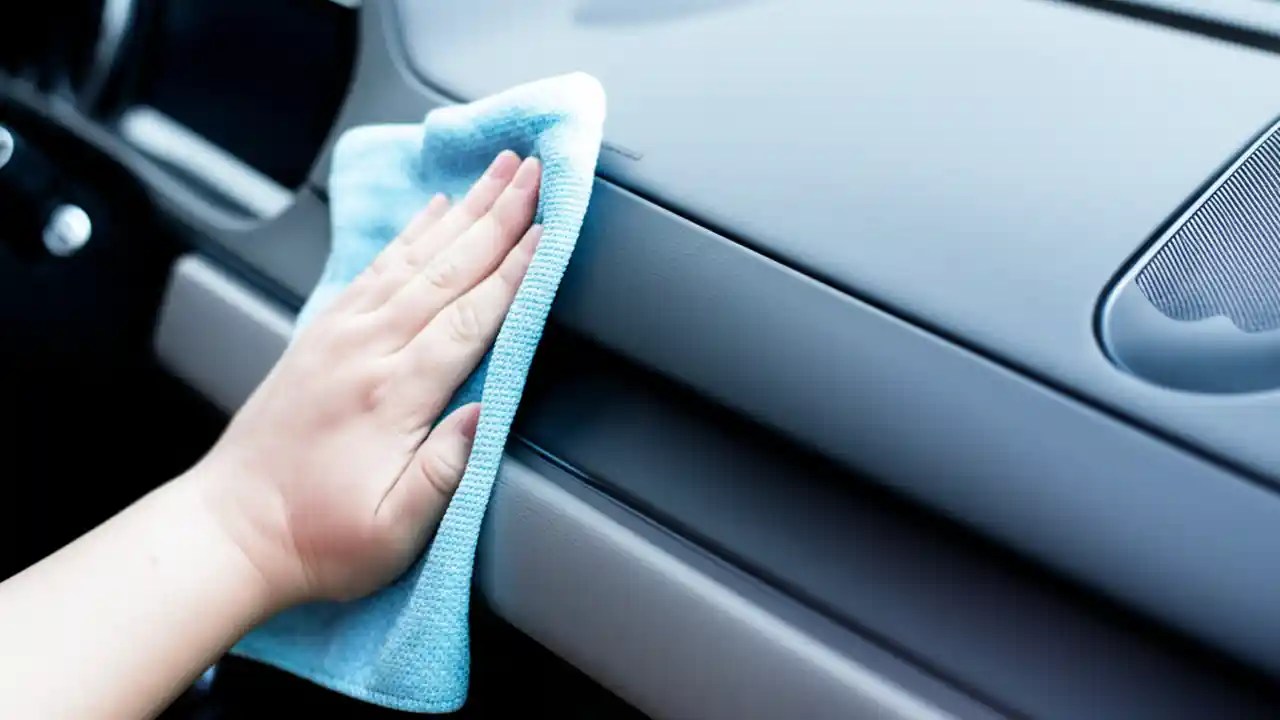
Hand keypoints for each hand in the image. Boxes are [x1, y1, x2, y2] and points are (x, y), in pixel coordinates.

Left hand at [187, 150, 541, 605]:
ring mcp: (339, 336)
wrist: (231, 531)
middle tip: (535, 172)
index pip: (468, 318)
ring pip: (414, 257)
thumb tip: (488, 410)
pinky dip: (410, 232)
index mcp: (392, 396)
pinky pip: (376, 267)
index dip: (515, 271)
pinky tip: (433, 210)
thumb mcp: (393, 532)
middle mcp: (365, 351)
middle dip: (498, 217)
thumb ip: (444, 472)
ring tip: (497, 172)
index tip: (548, 229)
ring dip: (462, 211)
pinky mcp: (321, 335)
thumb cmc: (317, 540)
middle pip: (447, 270)